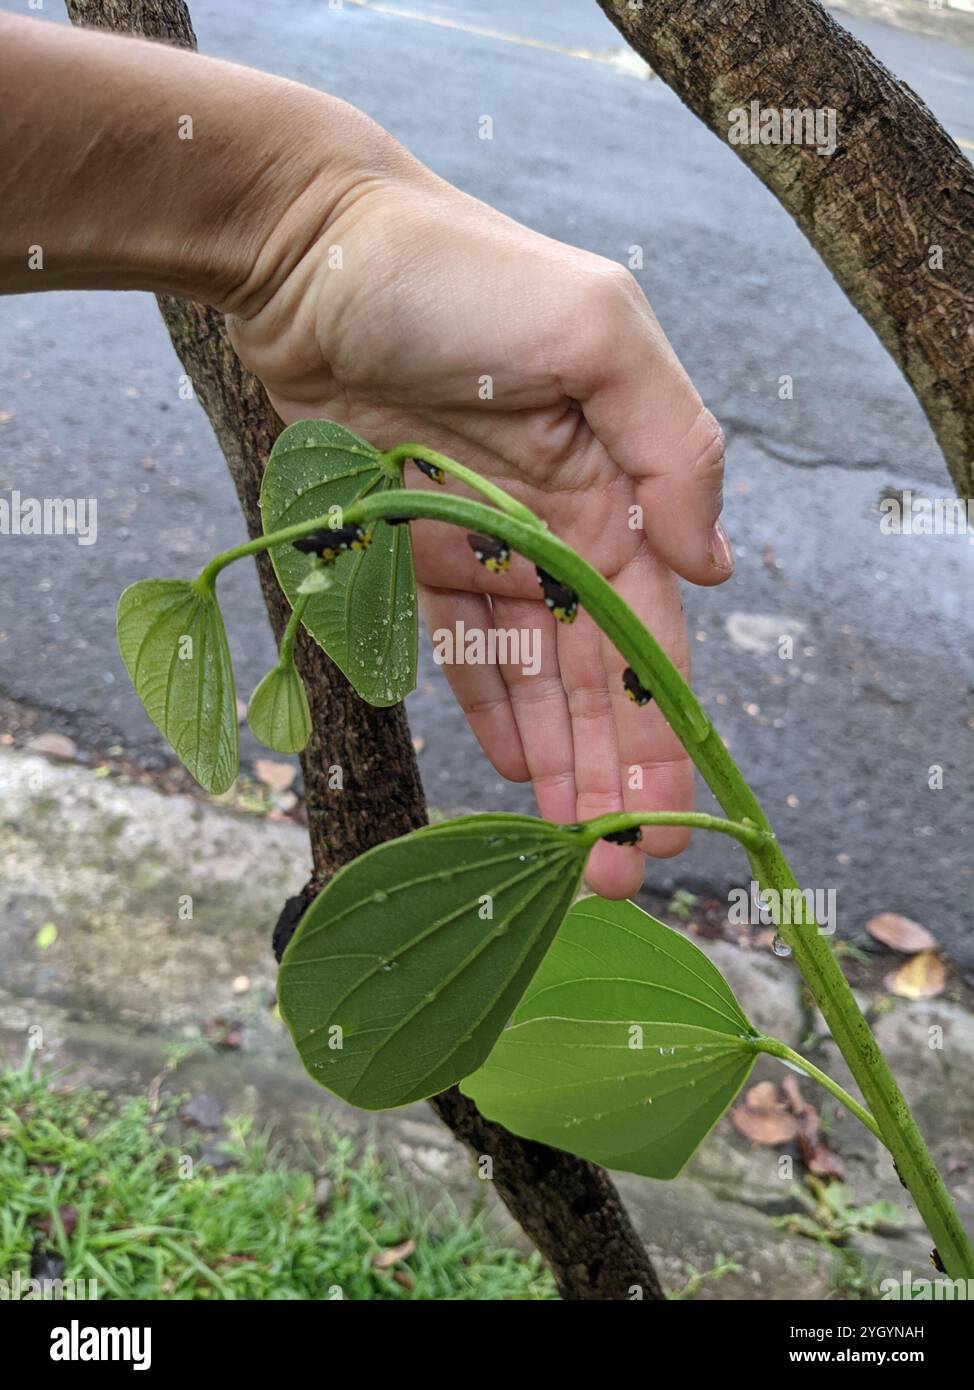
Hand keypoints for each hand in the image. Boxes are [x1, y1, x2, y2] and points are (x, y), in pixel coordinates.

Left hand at [229, 171, 732, 898]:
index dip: (661, 733)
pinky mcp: (407, 552)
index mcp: (618, 485)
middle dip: (610, 774)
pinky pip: (454, 649)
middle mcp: (560, 524)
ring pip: (530, 678)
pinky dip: (486, 711)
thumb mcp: (595, 331)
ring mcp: (482, 544)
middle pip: (594, 677)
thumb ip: (673, 445)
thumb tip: (711, 568)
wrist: (311, 253)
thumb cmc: (460, 274)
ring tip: (563, 851)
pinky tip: (510, 774)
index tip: (665, 821)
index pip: (652, 635)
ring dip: (554, 764)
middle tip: (613, 871)